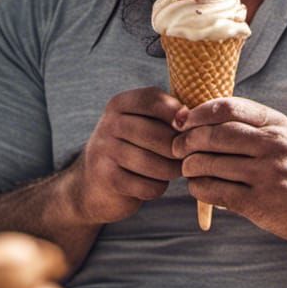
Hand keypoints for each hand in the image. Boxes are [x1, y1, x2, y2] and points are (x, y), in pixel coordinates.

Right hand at [70, 88, 182, 223]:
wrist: (92, 182)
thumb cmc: (131, 145)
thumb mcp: (140, 121)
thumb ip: (166, 112)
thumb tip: (194, 117)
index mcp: (119, 104)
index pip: (153, 100)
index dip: (177, 114)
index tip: (187, 127)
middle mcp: (109, 124)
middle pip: (157, 135)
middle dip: (179, 149)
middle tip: (186, 155)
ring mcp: (105, 151)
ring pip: (155, 163)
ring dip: (172, 170)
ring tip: (174, 169)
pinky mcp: (107, 179)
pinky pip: (147, 186)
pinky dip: (158, 187)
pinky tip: (155, 183)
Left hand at [172, 97, 286, 243]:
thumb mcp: (285, 136)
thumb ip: (252, 126)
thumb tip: (204, 120)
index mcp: (276, 124)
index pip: (228, 108)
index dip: (198, 113)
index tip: (183, 121)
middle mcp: (272, 145)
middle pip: (214, 135)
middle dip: (187, 140)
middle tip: (176, 147)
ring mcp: (266, 174)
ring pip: (210, 163)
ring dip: (190, 166)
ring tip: (187, 168)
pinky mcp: (260, 203)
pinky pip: (216, 191)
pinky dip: (199, 188)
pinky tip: (198, 187)